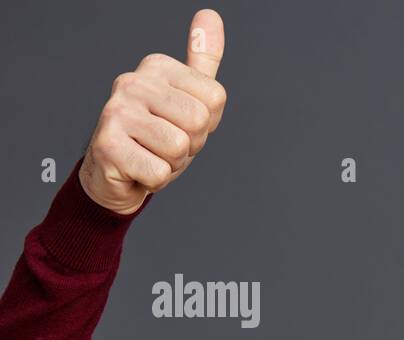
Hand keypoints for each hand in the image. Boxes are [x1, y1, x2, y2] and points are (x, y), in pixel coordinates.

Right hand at [78, 9, 225, 214]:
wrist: (117, 174)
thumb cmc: (156, 136)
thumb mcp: (187, 96)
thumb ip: (202, 59)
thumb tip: (210, 16)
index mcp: (157, 66)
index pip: (216, 98)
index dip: (207, 122)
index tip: (182, 123)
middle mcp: (133, 82)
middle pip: (199, 121)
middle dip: (191, 144)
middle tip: (166, 143)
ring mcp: (116, 111)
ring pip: (179, 147)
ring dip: (172, 163)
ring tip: (152, 154)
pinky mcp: (108, 145)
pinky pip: (159, 172)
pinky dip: (154, 179)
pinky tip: (138, 168)